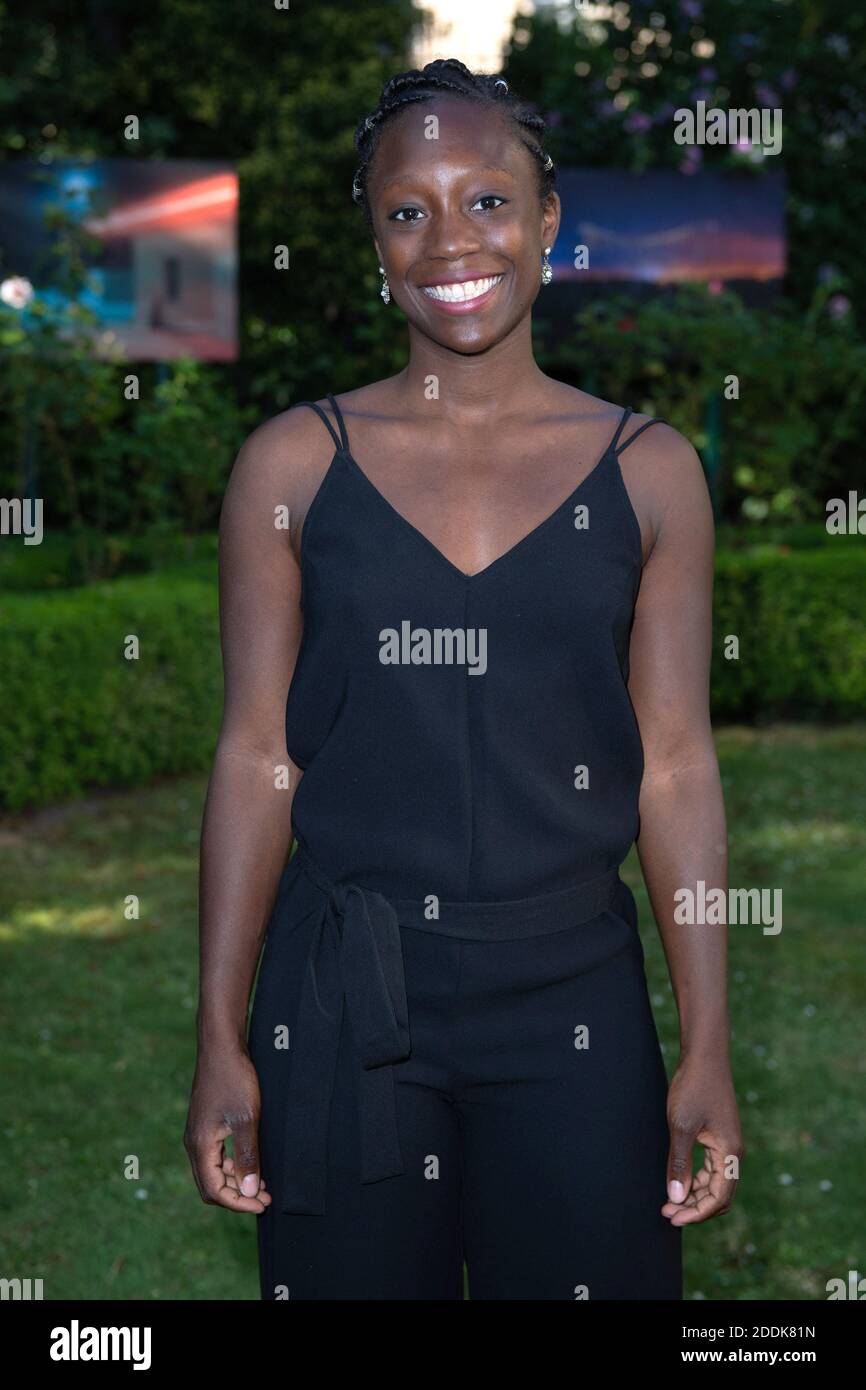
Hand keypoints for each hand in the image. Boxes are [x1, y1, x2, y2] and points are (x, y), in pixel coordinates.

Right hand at [184, 1044, 272, 1212]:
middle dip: (238, 1197)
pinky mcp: (205, 1125)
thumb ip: (247, 1157)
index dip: (239, 1203)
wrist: (221, 1047)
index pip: (215, 1190)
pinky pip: (216, 1156)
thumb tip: (250, 1191)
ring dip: (237, 1181)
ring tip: (264, 1184)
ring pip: (214, 1172)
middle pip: (211, 1186)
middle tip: (265, 1199)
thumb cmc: (234, 1079)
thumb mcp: (247, 1119)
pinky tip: (252, 1163)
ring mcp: (198, 1134)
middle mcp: (194, 1144)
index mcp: (200, 1145)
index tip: (262, 1204)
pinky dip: (233, 1166)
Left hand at [661, 1051, 743, 1225]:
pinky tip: (680, 1182)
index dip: (696, 1213)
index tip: (672, 1218)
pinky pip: (712, 1169)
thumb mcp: (681, 1127)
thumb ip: (679, 1163)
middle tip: (668, 1213)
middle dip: (695, 1208)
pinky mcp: (720, 1137)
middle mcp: (733, 1153)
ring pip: (716, 1183)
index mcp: (729, 1153)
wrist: (705, 1057)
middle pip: (720, 1195)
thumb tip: (676, 1197)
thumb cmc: (693, 1088)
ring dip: (695, 1196)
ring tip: (670, 1201)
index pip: (718, 1197)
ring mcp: (728, 1145)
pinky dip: (697, 1180)